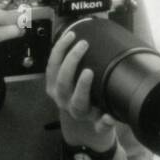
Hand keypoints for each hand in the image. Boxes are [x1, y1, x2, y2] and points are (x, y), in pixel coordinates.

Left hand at [46, 29, 118, 149]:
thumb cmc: (96, 113)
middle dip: (71, 61)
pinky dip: (58, 49)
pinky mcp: (51, 81)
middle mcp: (64, 101)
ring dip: (62, 51)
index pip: (78, 99)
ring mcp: (55, 90)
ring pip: (53, 69)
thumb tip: (109, 119)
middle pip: (63, 81)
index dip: (82, 86)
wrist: (81, 114)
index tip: (89, 71)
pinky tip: (67, 37)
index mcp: (79, 111)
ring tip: (73, 36)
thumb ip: (106, 123)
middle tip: (83, 46)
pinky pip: (51, 63)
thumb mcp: (103, 122)